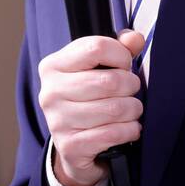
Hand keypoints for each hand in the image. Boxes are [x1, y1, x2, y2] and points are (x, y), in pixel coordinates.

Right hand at [38, 29, 145, 185]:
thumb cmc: (89, 99)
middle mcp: (50, 92)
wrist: (74, 146)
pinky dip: (130, 130)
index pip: (97, 48)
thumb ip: (119, 49)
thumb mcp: (99, 68)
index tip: (124, 65)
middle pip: (109, 81)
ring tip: (131, 110)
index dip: (121, 56)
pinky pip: (113, 133)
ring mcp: (57, 121)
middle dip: (131, 86)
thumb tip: (134, 39)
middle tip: (131, 91)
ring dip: (133, 110)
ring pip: (114, 109)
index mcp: (53, 65)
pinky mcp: (70, 146)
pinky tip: (129, 129)